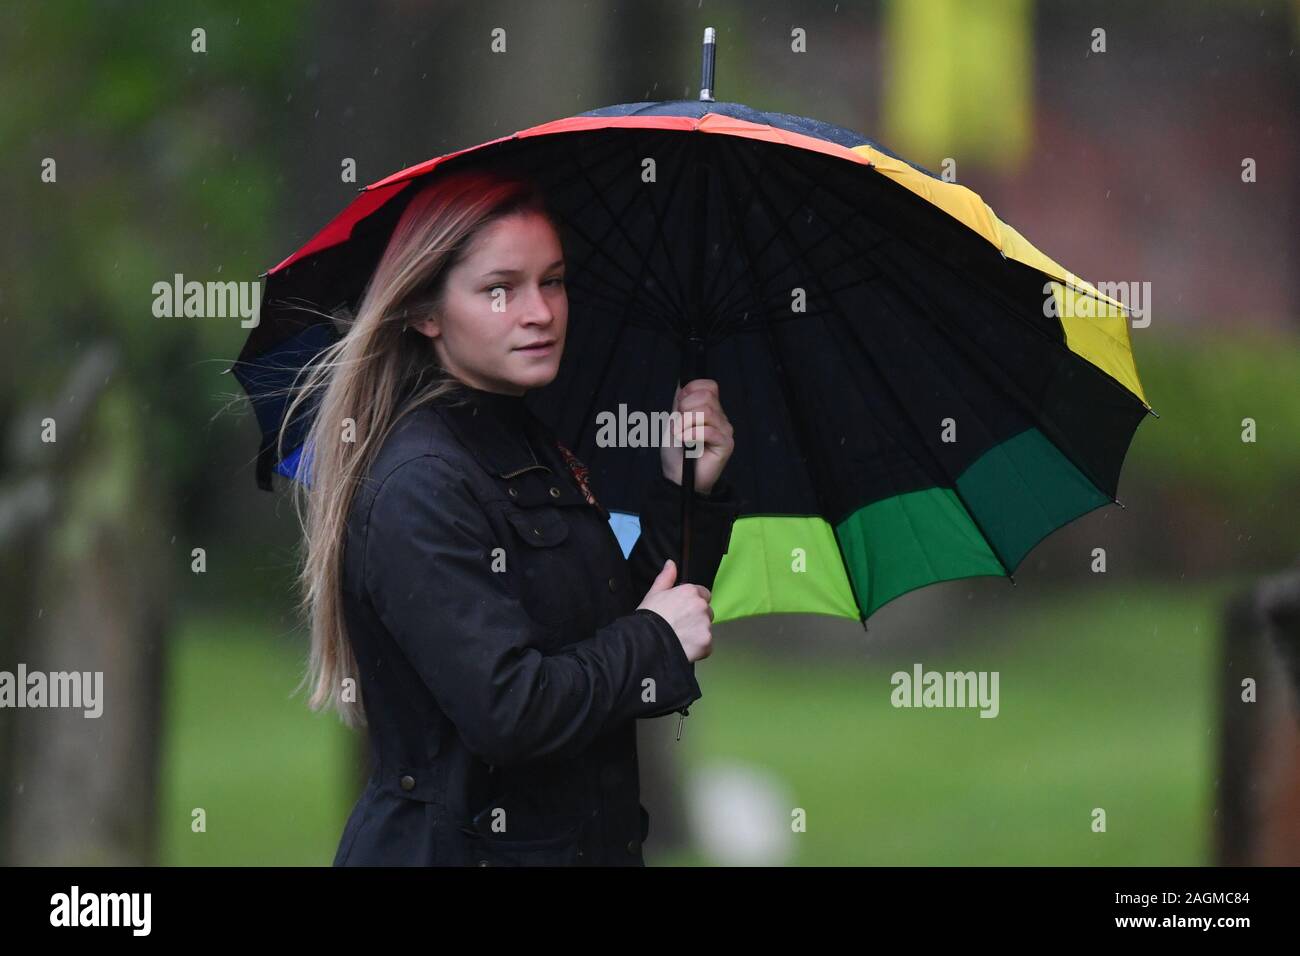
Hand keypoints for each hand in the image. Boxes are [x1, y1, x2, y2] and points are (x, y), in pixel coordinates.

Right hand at [637, 559, 713, 662]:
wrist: (646, 643)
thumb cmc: (649, 617)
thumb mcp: (654, 594)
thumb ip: (666, 578)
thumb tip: (671, 563)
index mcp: (691, 592)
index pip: (703, 594)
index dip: (692, 603)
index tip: (682, 611)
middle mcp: (702, 606)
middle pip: (706, 612)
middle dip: (697, 618)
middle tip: (680, 626)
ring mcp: (706, 625)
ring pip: (706, 629)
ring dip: (698, 633)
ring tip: (680, 639)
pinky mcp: (707, 643)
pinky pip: (706, 645)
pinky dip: (698, 648)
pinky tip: (685, 648)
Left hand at [659, 378, 733, 494]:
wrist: (677, 478)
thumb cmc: (676, 453)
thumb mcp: (673, 421)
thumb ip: (680, 401)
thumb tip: (683, 381)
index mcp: (710, 409)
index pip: (709, 385)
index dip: (690, 391)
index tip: (679, 408)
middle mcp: (720, 418)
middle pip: (706, 397)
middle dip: (685, 408)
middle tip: (679, 425)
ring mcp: (725, 431)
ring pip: (706, 412)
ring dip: (685, 423)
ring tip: (680, 436)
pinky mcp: (726, 444)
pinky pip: (709, 431)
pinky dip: (691, 435)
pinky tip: (686, 443)